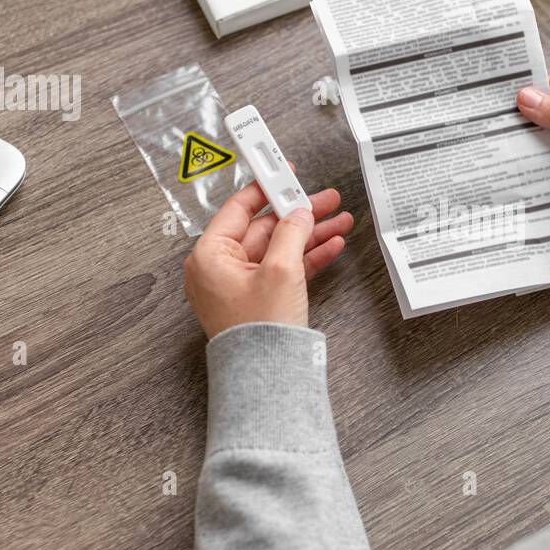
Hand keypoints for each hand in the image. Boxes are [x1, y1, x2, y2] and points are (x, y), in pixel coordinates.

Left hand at [184, 180, 353, 337]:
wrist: (267, 376)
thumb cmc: (259, 330)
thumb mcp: (280, 270)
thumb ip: (291, 233)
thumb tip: (298, 213)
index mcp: (210, 256)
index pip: (239, 209)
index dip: (265, 188)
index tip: (283, 173)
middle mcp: (220, 268)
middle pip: (264, 229)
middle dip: (299, 215)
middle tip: (325, 200)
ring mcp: (240, 285)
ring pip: (279, 249)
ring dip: (310, 235)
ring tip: (339, 222)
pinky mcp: (258, 300)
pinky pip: (283, 270)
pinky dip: (306, 258)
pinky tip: (330, 246)